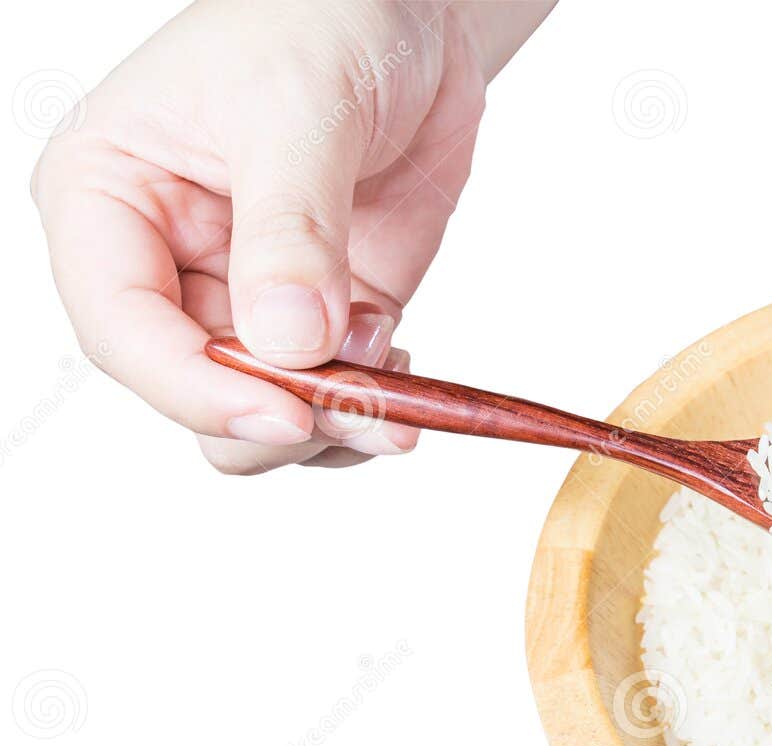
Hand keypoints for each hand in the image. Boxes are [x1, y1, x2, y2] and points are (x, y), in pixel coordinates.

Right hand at [32, 0, 549, 471]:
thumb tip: (290, 343)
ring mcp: (248, 299)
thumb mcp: (297, 109)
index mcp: (107, 201)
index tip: (285, 416)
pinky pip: (331, 402)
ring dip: (334, 425)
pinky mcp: (325, 318)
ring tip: (399, 386)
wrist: (408, 16)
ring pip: (264, 415)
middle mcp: (168, 263)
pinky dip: (373, 407)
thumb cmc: (319, 18)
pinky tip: (409, 371)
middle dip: (282, 416)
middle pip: (197, 391)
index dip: (198, 390)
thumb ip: (291, 231)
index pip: (125, 334)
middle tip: (369, 409)